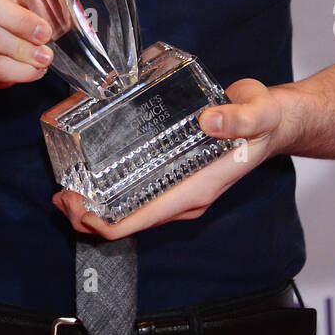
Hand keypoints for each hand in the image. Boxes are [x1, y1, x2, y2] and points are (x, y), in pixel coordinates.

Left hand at [52, 77, 295, 237]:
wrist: (274, 120)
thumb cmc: (265, 120)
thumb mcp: (257, 113)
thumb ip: (238, 118)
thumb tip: (211, 120)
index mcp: (195, 191)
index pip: (140, 220)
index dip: (103, 221)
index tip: (75, 205)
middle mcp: (182, 196)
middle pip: (127, 221)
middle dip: (88, 215)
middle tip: (60, 194)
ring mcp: (176, 186)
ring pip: (128, 209)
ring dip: (95, 203)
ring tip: (66, 185)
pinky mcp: (173, 172)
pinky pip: (136, 190)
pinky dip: (109, 186)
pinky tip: (91, 168)